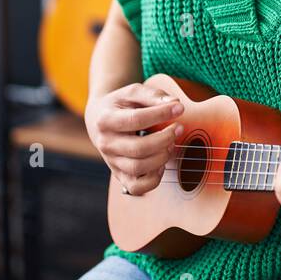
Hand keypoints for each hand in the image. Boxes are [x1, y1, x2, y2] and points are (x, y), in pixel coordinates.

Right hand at [85, 82, 184, 196]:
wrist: (100, 121)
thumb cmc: (121, 104)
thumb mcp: (132, 92)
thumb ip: (152, 95)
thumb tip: (174, 103)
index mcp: (105, 120)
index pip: (136, 120)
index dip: (161, 114)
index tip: (180, 108)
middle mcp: (106, 144)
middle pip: (138, 148)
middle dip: (165, 139)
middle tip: (178, 128)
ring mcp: (112, 162)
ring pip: (139, 168)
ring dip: (162, 157)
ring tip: (171, 143)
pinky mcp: (119, 175)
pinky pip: (137, 187)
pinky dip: (154, 179)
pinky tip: (161, 162)